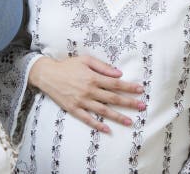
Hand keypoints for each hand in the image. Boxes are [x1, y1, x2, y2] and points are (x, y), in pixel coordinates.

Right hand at [29, 55, 144, 133]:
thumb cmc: (68, 65)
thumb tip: (119, 73)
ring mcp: (81, 101)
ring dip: (117, 116)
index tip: (140, 90)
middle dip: (129, 102)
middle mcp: (89, 90)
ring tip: (130, 122)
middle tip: (142, 106)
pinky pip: (87, 119)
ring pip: (103, 110)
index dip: (129, 87)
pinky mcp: (73, 109)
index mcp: (93, 77)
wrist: (47, 75)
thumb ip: (103, 66)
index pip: (116, 83)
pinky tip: (107, 130)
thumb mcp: (86, 60)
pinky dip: (97, 125)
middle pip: (113, 98)